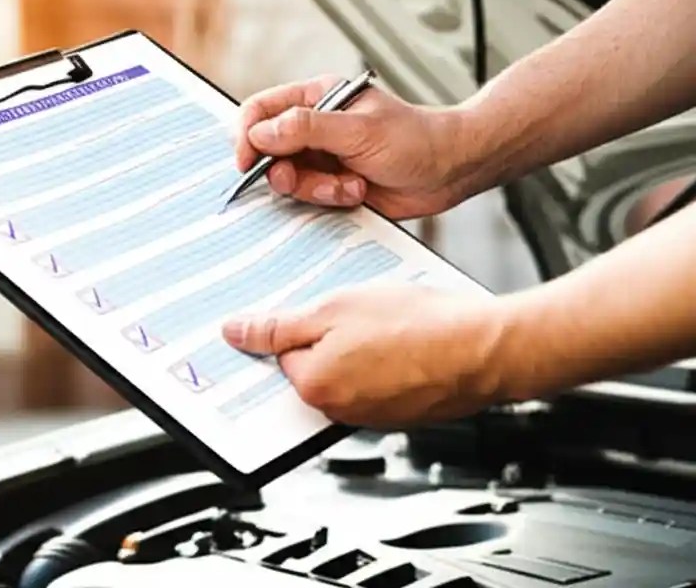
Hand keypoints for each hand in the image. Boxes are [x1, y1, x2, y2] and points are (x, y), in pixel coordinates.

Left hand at [220, 285, 510, 427]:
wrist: (488, 349)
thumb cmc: (420, 325)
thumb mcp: (336, 307)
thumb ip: (279, 325)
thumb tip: (234, 334)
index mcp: (314, 385)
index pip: (281, 352)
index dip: (298, 323)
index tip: (312, 309)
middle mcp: (338, 410)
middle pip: (313, 365)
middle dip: (327, 337)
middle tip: (357, 310)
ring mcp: (372, 416)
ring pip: (348, 372)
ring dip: (358, 348)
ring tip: (388, 322)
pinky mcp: (402, 413)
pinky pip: (378, 382)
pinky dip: (385, 361)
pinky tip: (406, 338)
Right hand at [234, 75, 474, 219]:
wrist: (449, 171)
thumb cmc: (414, 139)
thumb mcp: (358, 130)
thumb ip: (306, 129)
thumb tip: (261, 134)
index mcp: (315, 99)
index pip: (260, 112)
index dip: (246, 136)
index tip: (247, 162)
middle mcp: (312, 128)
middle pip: (267, 151)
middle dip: (284, 171)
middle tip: (299, 179)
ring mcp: (320, 158)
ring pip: (287, 180)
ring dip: (314, 188)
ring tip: (347, 184)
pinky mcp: (330, 184)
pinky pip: (308, 199)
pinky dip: (330, 199)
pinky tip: (357, 190)